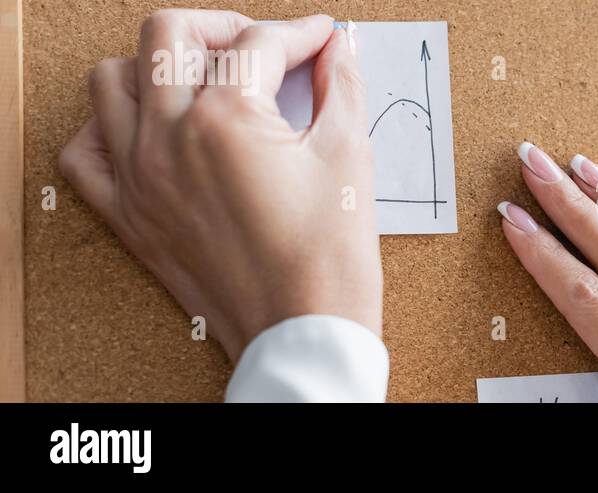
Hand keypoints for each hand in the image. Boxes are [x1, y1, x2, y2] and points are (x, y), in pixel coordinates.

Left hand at [58, 10, 380, 361]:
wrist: (302, 331)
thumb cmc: (328, 259)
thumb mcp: (349, 158)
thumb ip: (340, 89)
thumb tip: (337, 51)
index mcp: (225, 120)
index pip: (259, 43)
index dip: (301, 34)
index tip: (322, 41)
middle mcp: (168, 140)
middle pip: (168, 34)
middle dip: (222, 26)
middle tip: (261, 46)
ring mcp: (139, 177)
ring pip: (111, 80)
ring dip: (156, 66)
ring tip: (204, 81)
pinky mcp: (129, 215)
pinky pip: (84, 154)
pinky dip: (107, 129)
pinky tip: (153, 131)